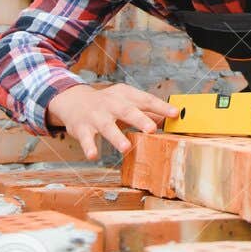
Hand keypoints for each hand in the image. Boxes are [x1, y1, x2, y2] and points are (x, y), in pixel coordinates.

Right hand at [45, 82, 178, 161]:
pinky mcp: (82, 129)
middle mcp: (111, 104)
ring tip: (126, 148)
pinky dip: (89, 147)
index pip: (145, 100)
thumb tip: (171, 119)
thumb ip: (147, 111)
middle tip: (151, 129)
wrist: (75, 101)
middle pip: (126, 111)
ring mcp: (96, 116)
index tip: (175, 114)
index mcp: (126, 95)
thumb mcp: (128, 102)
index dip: (160, 106)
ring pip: (106, 126)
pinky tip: (94, 156)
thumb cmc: (109, 104)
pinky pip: (86, 139)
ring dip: (116, 137)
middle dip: (139, 119)